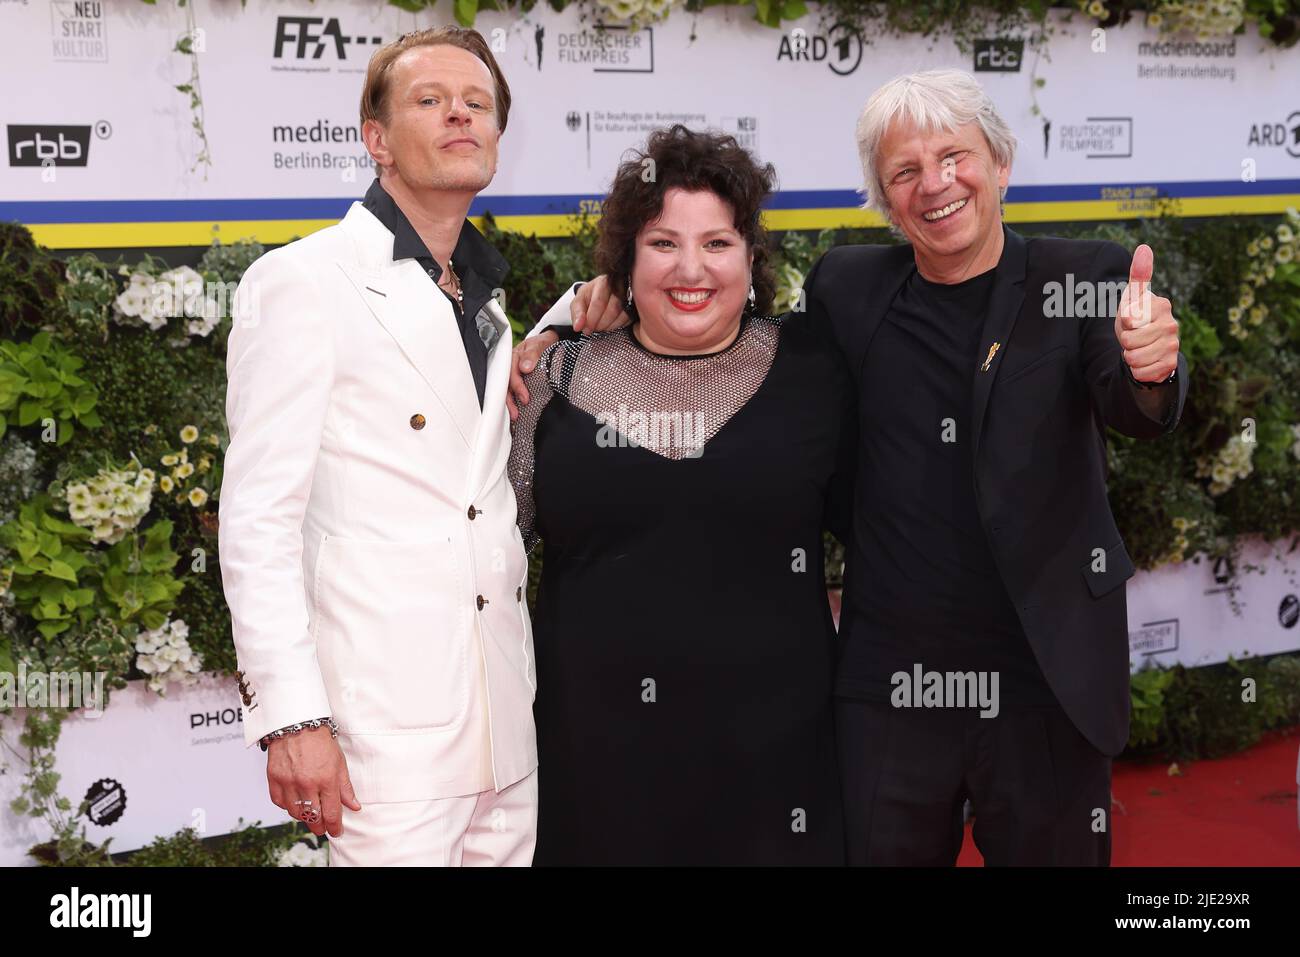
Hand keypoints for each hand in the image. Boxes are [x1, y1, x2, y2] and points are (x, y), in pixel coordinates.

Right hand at [267, 725, 360, 838]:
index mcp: (326, 779)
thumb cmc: (320, 740)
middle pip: (313, 817)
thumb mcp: (339, 762)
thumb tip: (354, 806)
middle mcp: (307, 783)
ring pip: (295, 813)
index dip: (334, 826)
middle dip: (320, 826)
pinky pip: (280, 803)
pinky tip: (295, 802)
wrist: (297, 723)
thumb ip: (345, 787)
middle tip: (323, 828)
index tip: (336, 831)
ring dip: (304, 816)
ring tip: (311, 813)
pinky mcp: (274, 779)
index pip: (331, 813)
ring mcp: (288, 782)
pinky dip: (288, 806)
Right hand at [508, 331, 557, 420]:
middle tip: (516, 414)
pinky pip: (513, 393)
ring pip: (507, 391)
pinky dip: (514, 403)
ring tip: (514, 417)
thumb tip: (525, 367)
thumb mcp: (539, 344)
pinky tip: (517, 414)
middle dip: (509, 401)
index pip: (511, 374)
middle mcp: (511, 367)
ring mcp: (513, 375)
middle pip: (506, 385)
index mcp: (513, 358)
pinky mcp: (519, 381)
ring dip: (510, 405)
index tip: (525, 397)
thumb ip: (532, 354)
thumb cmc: (542, 344)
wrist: (548, 343)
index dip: (517, 387)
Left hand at [573, 275, 630, 332]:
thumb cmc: (591, 296)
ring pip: (622, 315)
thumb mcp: (580, 301)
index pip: (599, 302)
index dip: (592, 318)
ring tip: (602, 327)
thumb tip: (578, 327)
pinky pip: (629, 318)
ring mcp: (630, 295)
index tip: (586, 329)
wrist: (605, 293)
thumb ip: (576, 313)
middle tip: (594, 329)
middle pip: (613, 309)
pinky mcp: (635, 304)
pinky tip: (611, 324)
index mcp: (603, 282)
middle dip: (601, 324)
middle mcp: (620, 286)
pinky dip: (619, 325)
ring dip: (610, 326)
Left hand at [1115, 244, 1178, 382]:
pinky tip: (1145, 361)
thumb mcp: (1132, 298)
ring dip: (1130, 356)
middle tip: (1133, 336)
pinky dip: (1137, 370)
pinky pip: (1141, 372)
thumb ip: (1138, 275)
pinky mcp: (1171, 364)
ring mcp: (1173, 345)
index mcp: (1161, 306)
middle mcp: (1171, 324)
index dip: (1123, 322)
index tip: (1131, 319)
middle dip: (1125, 341)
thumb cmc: (1136, 318)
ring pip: (1134, 358)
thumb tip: (1144, 247)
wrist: (1146, 346)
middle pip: (1129, 340)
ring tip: (1138, 348)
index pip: (1128, 319)